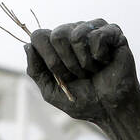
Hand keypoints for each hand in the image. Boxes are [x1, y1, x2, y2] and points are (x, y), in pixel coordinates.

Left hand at [25, 19, 139, 122]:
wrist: (110, 109)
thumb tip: (27, 46)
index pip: (39, 36)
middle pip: (57, 35)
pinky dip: (100, 56)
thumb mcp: (51, 91)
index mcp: (55, 45)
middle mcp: (72, 32)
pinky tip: (105, 62)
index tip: (61, 75)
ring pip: (76, 35)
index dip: (48, 58)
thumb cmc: (83, 100)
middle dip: (67, 63)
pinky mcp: (112, 32)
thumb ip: (36, 71)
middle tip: (80, 75)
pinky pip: (97, 36)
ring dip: (84, 62)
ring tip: (93, 70)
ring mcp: (92, 29)